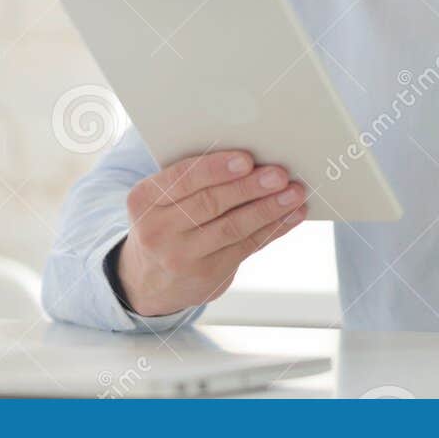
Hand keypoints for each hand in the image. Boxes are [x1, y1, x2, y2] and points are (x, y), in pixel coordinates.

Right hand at [116, 150, 307, 317]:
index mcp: (144, 200)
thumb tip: (250, 158)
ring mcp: (183, 257)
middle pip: (210, 204)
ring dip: (268, 209)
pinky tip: (291, 215)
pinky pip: (247, 247)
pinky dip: (273, 228)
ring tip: (294, 193)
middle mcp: (158, 231)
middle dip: (249, 187)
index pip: (182, 180)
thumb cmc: (165, 222)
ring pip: (232, 228)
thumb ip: (193, 180)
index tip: (246, 160)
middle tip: (279, 174)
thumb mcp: (160, 199)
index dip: (215, 169)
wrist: (149, 279)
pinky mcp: (208, 276)